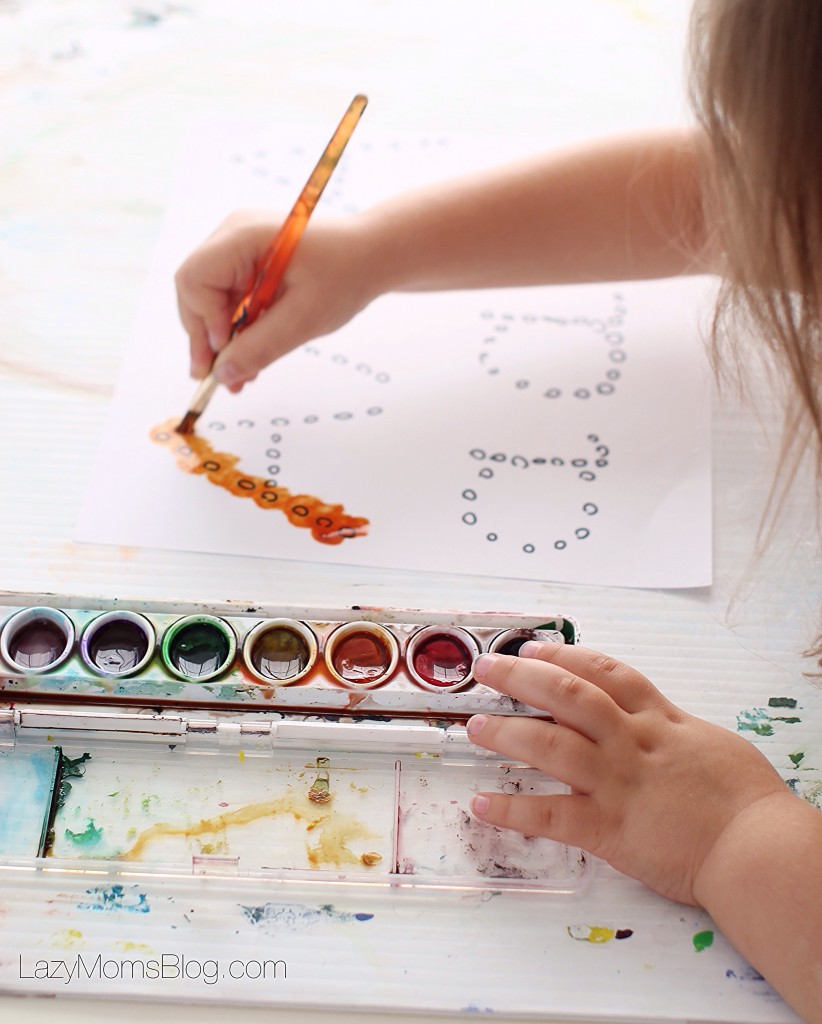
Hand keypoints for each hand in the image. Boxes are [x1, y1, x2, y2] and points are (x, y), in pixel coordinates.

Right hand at [174, 211, 378, 391]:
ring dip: (221, 341)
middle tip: (219, 378)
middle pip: (194, 291)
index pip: (195, 279)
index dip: (204, 320)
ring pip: (209, 301)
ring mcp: (238, 248)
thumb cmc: (345, 276)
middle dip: (206, 337)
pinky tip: (247, 360)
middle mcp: (232, 236)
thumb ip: (261, 347)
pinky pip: (228, 300)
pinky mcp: (247, 264)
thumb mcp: (305, 319)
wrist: (371, 256)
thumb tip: (221, 375)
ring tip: (237, 379)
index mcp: (244, 236)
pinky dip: (236, 331)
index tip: (227, 352)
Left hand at [467, 642, 785, 904]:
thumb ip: (675, 730)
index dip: (564, 655)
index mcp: (657, 720)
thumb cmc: (746, 800)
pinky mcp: (608, 828)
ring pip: (549, 745)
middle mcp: (629, 742)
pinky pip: (549, 815)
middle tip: (486, 668)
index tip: (534, 647)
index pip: (604, 672)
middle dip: (521, 676)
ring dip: (506, 733)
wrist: (756, 848)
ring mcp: (615, 783)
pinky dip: (512, 810)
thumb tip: (659, 724)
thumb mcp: (712, 744)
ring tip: (474, 726)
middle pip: (566, 694)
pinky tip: (483, 805)